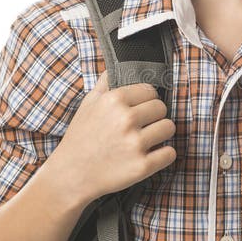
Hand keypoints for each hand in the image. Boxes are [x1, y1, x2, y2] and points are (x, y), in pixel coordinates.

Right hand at [51, 70, 176, 202]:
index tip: (139, 110)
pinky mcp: (142, 166)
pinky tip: (150, 155)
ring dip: (161, 134)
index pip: (150, 91)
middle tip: (142, 126)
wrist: (71, 175)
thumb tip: (117, 65)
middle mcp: (126, 119)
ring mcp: (135, 143)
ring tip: (147, 140)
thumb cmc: (80, 138)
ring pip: (170, 128)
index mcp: (114, 100)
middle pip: (162, 108)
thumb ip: (106, 82)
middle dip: (154, 117)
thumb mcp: (88, 104)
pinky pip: (170, 153)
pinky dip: (163, 155)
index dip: (146, 100)